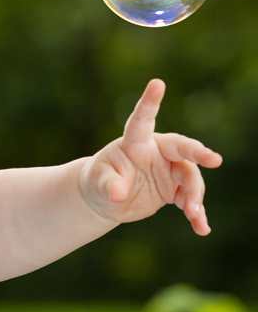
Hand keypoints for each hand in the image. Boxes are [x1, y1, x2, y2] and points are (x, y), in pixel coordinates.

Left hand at [79, 79, 222, 234]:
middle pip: (182, 148)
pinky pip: (189, 200)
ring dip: (194, 197)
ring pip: (190, 179)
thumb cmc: (98, 182)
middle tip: (214, 160)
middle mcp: (157, 152)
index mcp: (135, 142)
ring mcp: (169, 170)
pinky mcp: (174, 189)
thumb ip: (108, 185)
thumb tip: (117, 193)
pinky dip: (195, 214)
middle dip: (198, 153)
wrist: (106, 199)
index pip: (142, 120)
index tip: (157, 83)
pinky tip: (201, 228)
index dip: (149, 102)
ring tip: (194, 215)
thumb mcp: (98, 183)